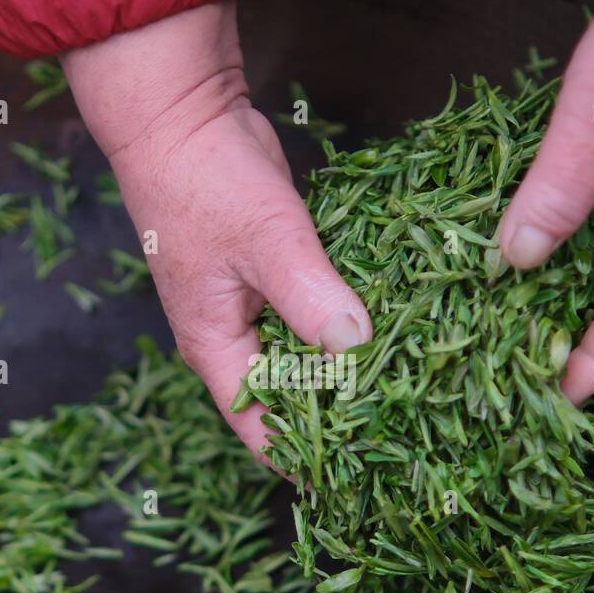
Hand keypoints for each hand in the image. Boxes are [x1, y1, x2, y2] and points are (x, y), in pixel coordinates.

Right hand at [62, 2, 370, 458]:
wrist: (182, 117)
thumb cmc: (207, 184)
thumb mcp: (266, 243)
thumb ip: (310, 297)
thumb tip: (357, 347)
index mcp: (216, 348)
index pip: (260, 428)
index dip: (307, 457)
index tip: (362, 474)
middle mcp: (233, 338)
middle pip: (287, 400)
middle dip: (338, 416)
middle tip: (404, 432)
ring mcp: (252, 307)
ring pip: (304, 358)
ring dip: (346, 369)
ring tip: (411, 389)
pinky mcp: (275, 275)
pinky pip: (314, 315)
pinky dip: (344, 324)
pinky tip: (394, 328)